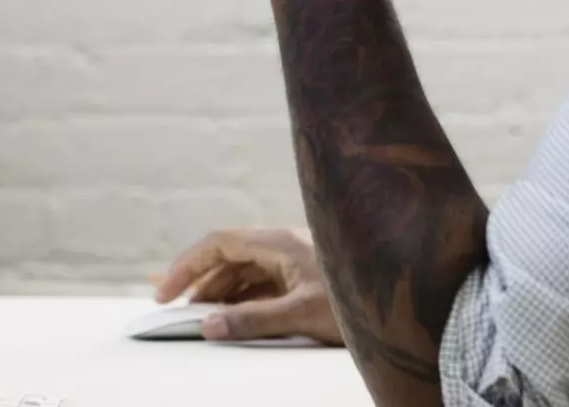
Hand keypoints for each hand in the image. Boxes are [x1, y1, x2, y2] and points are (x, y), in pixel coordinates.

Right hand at [153, 228, 343, 344]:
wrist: (404, 297)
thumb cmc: (358, 299)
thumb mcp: (301, 314)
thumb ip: (253, 320)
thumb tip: (207, 326)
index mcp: (279, 242)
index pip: (219, 243)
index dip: (187, 265)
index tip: (164, 293)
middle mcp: (284, 246)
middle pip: (229, 257)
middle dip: (200, 283)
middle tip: (176, 314)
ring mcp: (295, 261)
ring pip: (245, 272)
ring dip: (220, 293)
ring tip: (201, 320)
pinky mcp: (304, 278)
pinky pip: (262, 285)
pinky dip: (241, 300)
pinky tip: (233, 319)